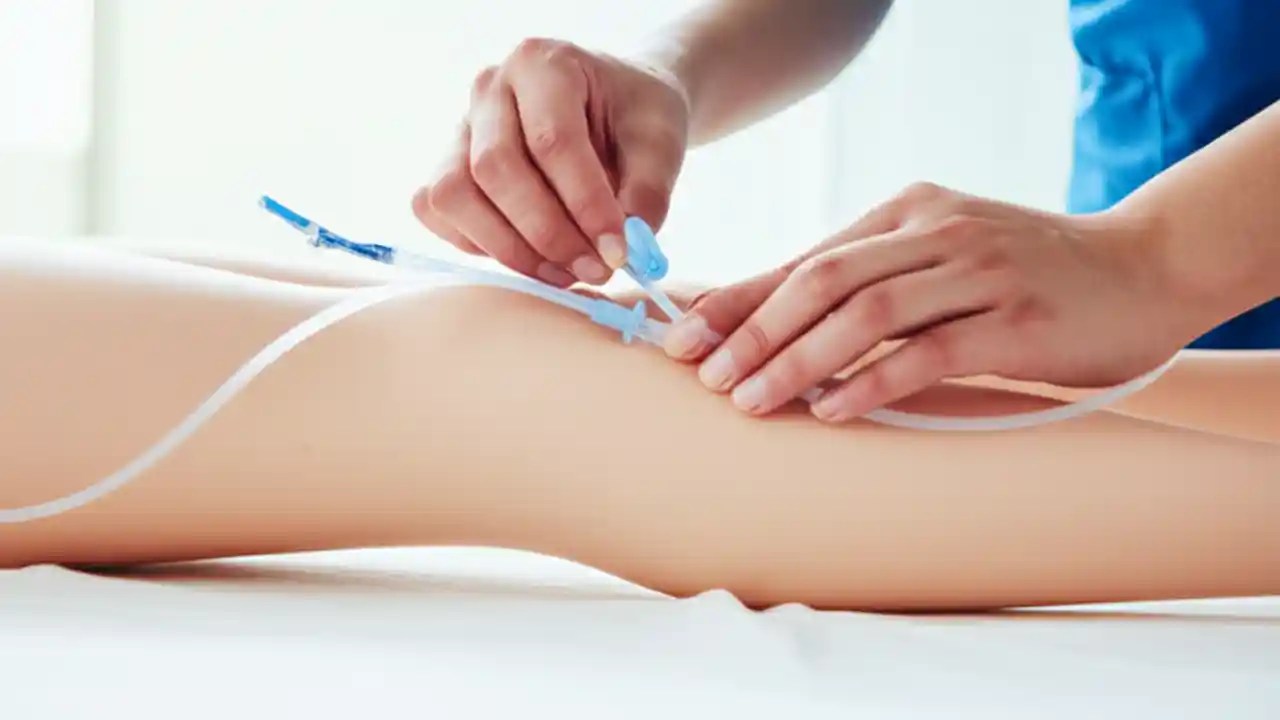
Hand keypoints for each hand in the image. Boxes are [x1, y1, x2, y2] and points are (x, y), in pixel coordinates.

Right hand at [412, 38, 689, 286]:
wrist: (616, 106)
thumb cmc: (635, 117)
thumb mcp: (662, 143)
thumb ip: (649, 193)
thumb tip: (629, 251)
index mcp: (544, 63)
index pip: (552, 140)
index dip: (584, 204)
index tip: (618, 251)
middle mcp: (490, 88)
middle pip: (495, 168)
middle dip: (547, 233)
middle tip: (595, 270)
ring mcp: (460, 127)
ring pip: (454, 195)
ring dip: (509, 248)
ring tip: (565, 273)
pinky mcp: (448, 166)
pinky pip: (440, 214)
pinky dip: (481, 246)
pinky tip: (533, 258)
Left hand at [663, 182, 1194, 421]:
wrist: (1146, 268)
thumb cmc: (1028, 273)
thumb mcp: (942, 255)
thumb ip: (874, 278)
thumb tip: (778, 324)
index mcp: (907, 211)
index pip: (805, 258)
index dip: (740, 298)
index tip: (686, 336)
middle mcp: (936, 231)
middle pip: (822, 280)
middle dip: (753, 329)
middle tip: (706, 375)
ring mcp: (978, 270)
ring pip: (865, 313)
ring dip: (798, 359)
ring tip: (752, 400)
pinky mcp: (1016, 318)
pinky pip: (928, 350)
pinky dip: (871, 381)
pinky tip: (831, 409)